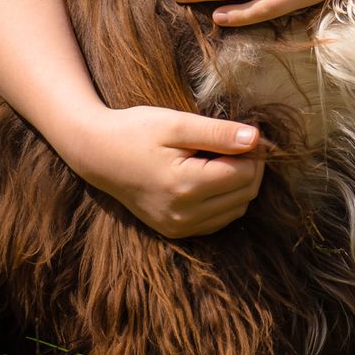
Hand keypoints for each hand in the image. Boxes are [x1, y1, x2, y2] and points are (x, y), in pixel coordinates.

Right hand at [70, 105, 264, 237]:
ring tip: (228, 156)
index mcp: (185, 186)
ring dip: (242, 184)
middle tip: (243, 140)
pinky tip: (216, 176)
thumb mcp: (177, 123)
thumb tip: (256, 139)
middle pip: (245, 194)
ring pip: (236, 210)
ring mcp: (178, 227)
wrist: (98, 154)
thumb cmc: (136, 131)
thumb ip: (218, 133)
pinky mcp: (175, 231)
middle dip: (253, 166)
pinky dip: (227, 199)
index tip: (249, 129)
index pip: (245, 174)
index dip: (255, 150)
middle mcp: (184, 215)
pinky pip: (218, 220)